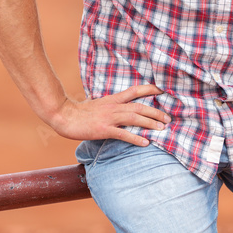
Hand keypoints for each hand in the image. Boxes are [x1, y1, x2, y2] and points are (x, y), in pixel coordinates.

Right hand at [47, 84, 170, 146]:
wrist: (63, 115)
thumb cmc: (78, 112)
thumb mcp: (97, 104)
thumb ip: (109, 105)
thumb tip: (117, 107)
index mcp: (112, 99)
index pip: (134, 91)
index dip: (150, 89)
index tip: (163, 90)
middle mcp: (113, 107)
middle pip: (139, 106)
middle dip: (156, 112)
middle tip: (169, 118)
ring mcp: (109, 118)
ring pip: (134, 118)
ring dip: (150, 123)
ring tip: (163, 128)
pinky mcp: (103, 130)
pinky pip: (123, 134)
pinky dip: (136, 138)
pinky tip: (146, 142)